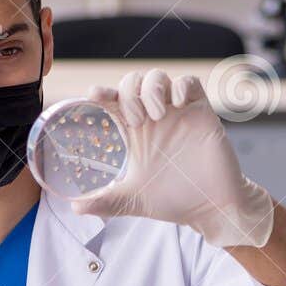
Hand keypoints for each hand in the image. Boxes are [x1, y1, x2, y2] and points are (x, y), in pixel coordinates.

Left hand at [73, 69, 274, 247]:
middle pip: (134, 82)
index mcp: (136, 132)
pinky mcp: (202, 112)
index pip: (115, 102)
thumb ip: (106, 201)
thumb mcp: (133, 200)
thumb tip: (74, 208)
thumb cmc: (174, 200)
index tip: (93, 94)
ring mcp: (178, 113)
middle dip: (128, 92)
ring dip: (151, 89)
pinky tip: (176, 106)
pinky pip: (190, 82)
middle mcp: (155, 117)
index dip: (103, 93)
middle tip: (134, 119)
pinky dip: (180, 87)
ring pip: (158, 77)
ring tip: (154, 115)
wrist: (211, 207)